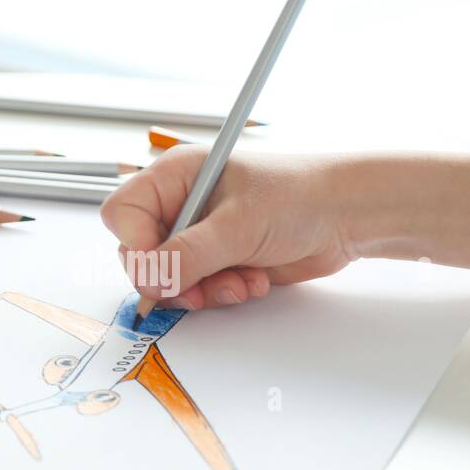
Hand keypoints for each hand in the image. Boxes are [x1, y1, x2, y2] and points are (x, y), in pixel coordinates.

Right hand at [101, 145, 356, 308]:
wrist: (346, 216)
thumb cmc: (299, 197)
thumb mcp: (238, 225)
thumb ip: (189, 254)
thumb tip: (150, 280)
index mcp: (176, 176)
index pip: (124, 214)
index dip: (136, 246)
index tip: (163, 268)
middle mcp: (181, 204)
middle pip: (141, 253)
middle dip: (174, 277)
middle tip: (202, 287)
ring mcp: (199, 234)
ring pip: (170, 279)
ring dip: (203, 290)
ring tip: (240, 280)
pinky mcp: (218, 260)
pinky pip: (198, 290)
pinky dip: (222, 293)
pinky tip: (253, 280)